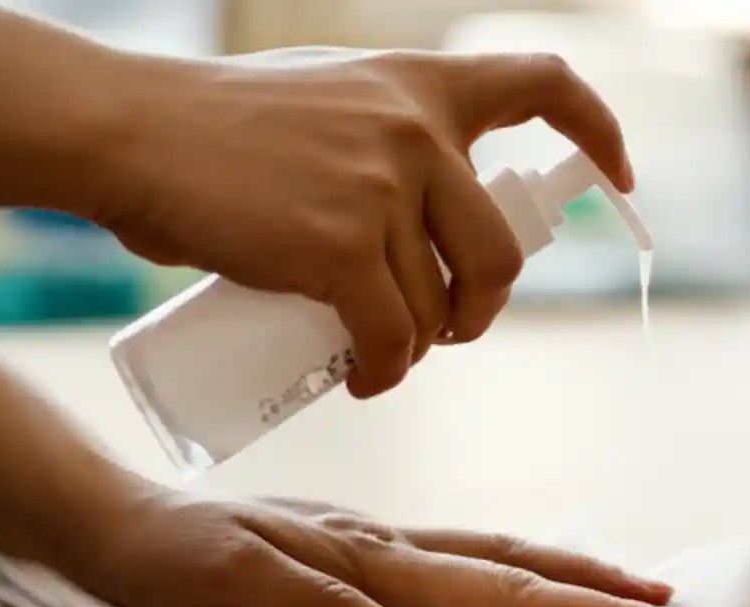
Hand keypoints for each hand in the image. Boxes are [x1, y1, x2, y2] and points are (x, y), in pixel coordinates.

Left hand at [67, 488, 700, 606]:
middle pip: (519, 568)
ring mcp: (380, 543)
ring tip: (633, 586)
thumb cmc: (171, 559)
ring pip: (497, 554)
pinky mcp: (361, 547)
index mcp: (374, 559)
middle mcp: (390, 546)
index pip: (502, 594)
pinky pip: (459, 557)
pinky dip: (515, 565)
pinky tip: (529, 573)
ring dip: (572, 572)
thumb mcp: (234, 586)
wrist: (121, 520)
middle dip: (606, 594)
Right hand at [91, 48, 632, 397]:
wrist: (130, 133)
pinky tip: (362, 380)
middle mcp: (416, 130)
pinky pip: (393, 335)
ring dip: (418, 349)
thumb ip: (386, 150)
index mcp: (420, 87)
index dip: (598, 131)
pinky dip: (383, 371)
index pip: (543, 84)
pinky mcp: (341, 248)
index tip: (619, 177)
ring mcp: (382, 188)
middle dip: (485, 309)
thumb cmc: (218, 132)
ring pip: (438, 305)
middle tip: (451, 330)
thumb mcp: (330, 108)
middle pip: (502, 251)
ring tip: (382, 358)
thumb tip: (420, 238)